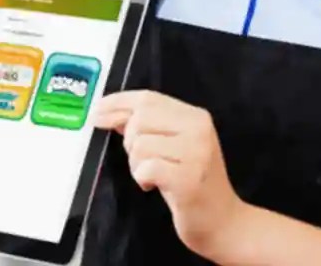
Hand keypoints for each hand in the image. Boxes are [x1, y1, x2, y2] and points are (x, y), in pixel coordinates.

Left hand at [94, 90, 245, 259]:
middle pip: (141, 118)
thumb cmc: (193, 184)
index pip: (148, 98)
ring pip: (140, 144)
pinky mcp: (187, 179)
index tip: (97, 112)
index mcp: (196, 117)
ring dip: (135, 164)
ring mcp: (195, 153)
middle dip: (129, 140)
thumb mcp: (173, 147)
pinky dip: (141, 178)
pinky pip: (146, 168)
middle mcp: (198, 129)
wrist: (223, 222)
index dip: (118, 103)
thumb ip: (148, 126)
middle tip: (140, 160)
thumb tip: (111, 112)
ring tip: (150, 176)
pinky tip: (152, 185)